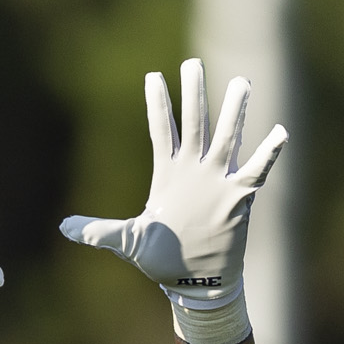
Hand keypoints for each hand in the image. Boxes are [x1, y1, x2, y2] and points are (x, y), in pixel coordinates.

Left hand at [59, 59, 287, 307]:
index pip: (161, 130)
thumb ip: (99, 231)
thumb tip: (64, 228)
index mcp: (167, 174)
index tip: (152, 75)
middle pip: (194, 123)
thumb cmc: (162, 260)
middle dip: (193, 93)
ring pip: (227, 138)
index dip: (157, 104)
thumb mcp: (128, 242)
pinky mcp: (238, 197)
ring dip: (233, 112)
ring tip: (241, 82)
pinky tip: (279, 132)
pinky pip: (256, 170)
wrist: (195, 281)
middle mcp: (193, 170)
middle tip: (192, 62)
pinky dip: (268, 153)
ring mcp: (218, 180)